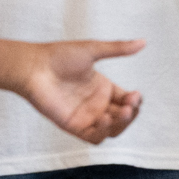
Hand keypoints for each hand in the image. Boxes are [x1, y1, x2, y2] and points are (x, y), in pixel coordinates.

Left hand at [17, 38, 145, 142]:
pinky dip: (103, 131)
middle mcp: (97, 104)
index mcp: (103, 88)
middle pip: (122, 117)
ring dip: (121, 124)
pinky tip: (104, 118)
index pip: (127, 100)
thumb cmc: (60, 56)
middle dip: (131, 113)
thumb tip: (144, 41)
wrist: (34, 67)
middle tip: (131, 105)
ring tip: (122, 112)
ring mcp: (86, 116)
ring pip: (112, 130)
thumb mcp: (93, 50)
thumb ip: (118, 48)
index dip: (135, 101)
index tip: (136, 95)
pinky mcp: (74, 126)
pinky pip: (94, 137)